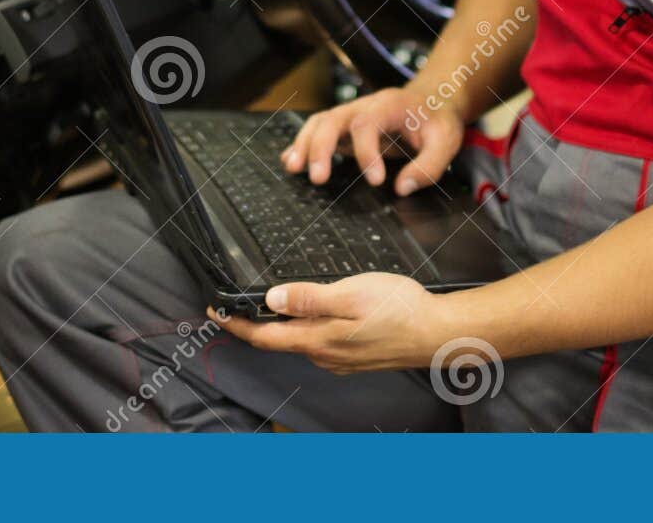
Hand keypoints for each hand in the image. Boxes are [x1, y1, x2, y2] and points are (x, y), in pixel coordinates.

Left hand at [208, 273, 448, 372]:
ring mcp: (339, 359)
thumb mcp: (350, 293)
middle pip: (278, 341)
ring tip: (269, 305)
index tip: (215, 311)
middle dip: (253, 325)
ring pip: (299, 341)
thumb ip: (309, 298)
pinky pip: (319, 343)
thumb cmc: (399, 311)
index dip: (235, 324)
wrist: (437, 334)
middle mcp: (323, 355)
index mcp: (317, 340)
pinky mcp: (353, 356)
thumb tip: (272, 299)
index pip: (263, 336)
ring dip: (281, 326)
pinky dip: (305, 329)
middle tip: (234, 306)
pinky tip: (312, 314)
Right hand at [281, 83, 464, 194]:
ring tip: (293, 168)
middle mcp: (364, 106)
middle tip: (317, 178)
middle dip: (321, 148)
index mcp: (389, 105)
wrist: (432, 101)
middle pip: (333, 119)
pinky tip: (291, 161)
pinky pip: (317, 130)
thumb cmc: (437, 121)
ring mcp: (351, 115)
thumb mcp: (446, 142)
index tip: (376, 181)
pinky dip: (302, 144)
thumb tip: (401, 188)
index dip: (367, 152)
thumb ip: (428, 166)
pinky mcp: (344, 128)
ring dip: (304, 145)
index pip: (368, 124)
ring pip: (319, 122)